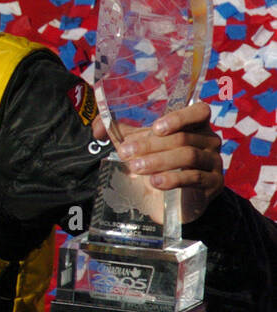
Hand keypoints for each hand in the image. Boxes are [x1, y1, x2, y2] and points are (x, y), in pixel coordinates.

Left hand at [108, 101, 223, 222]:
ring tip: (136, 168)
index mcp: (194, 125)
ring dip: (158, 161)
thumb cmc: (154, 164)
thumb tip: (98, 126)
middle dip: (150, 145)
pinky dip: (173, 179)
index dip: (179, 117)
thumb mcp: (138, 145)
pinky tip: (155, 182)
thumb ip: (119, 131)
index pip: (199, 112)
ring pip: (189, 155)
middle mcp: (208, 140)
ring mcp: (214, 161)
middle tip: (126, 152)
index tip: (155, 128)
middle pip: (183, 137)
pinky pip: (196, 177)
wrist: (168, 199)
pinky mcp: (214, 183)